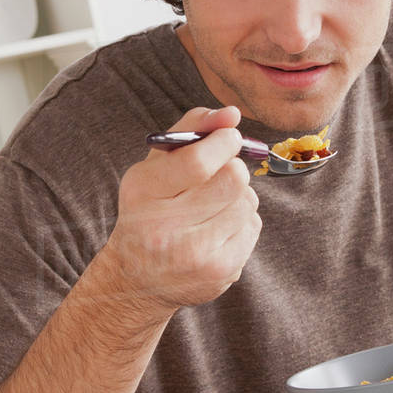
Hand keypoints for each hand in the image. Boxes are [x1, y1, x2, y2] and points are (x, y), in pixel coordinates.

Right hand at [107, 105, 261, 314]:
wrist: (139, 279)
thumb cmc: (151, 208)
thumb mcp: (155, 165)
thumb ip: (191, 130)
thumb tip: (231, 114)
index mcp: (143, 192)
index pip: (198, 162)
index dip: (224, 142)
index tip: (229, 136)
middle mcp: (165, 228)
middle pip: (233, 178)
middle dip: (233, 166)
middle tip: (222, 169)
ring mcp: (195, 256)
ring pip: (247, 200)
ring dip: (238, 195)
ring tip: (213, 205)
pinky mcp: (220, 272)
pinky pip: (253, 225)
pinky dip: (242, 220)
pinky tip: (218, 228)